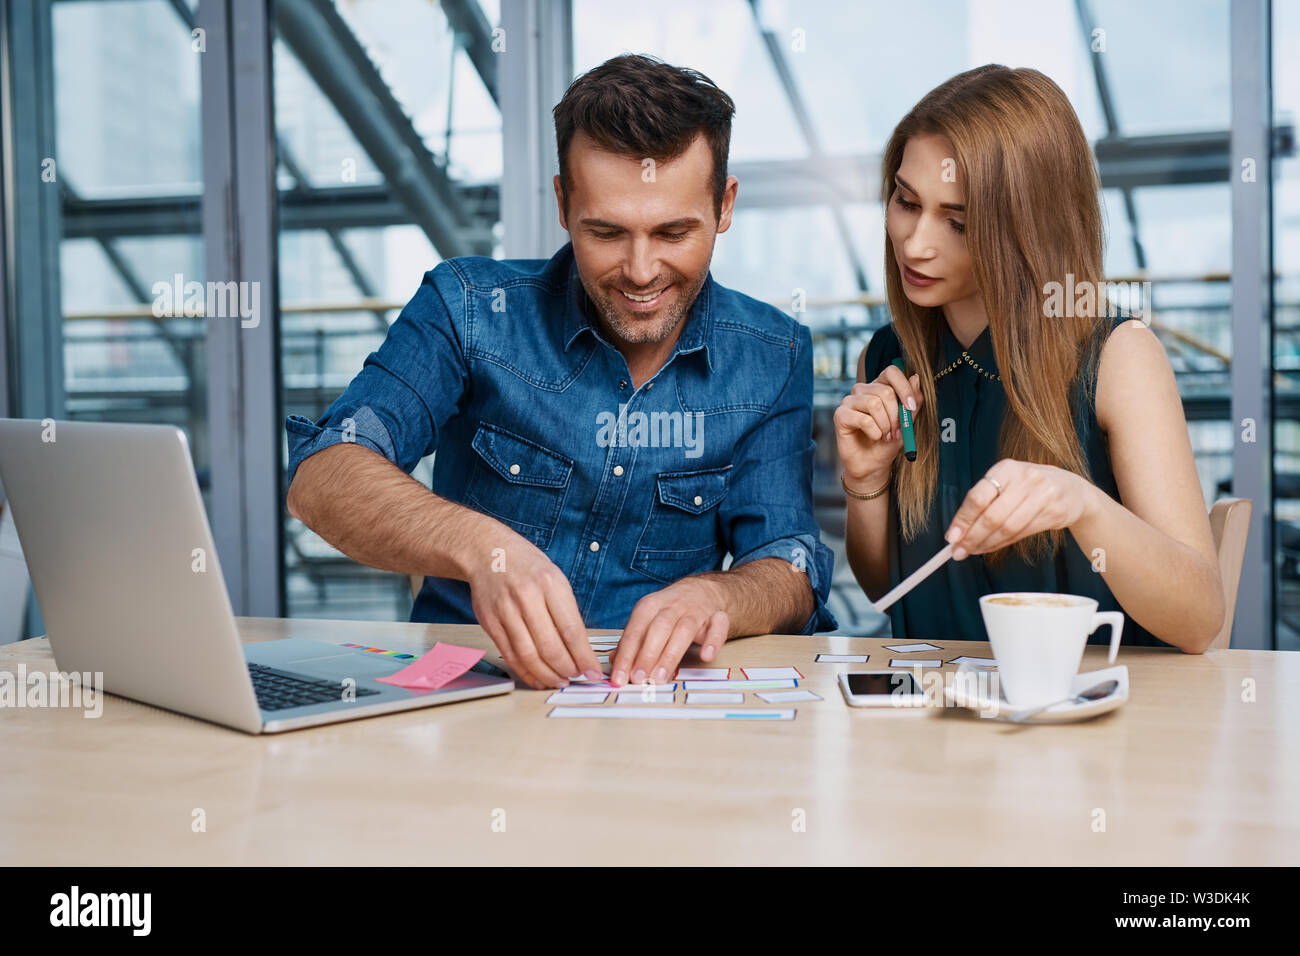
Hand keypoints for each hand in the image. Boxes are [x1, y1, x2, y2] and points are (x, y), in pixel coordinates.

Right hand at [466, 529, 602, 688]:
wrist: (488, 553)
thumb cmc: (527, 567)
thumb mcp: (555, 579)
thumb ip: (566, 611)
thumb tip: (581, 649)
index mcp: (550, 584)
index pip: (571, 629)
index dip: (583, 656)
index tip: (592, 670)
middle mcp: (527, 597)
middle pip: (550, 646)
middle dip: (567, 669)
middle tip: (577, 678)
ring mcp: (505, 610)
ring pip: (528, 654)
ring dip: (547, 674)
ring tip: (560, 681)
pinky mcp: (490, 622)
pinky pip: (510, 654)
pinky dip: (525, 671)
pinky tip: (538, 677)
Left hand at [609, 577, 729, 685]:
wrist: (704, 590)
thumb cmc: (670, 610)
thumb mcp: (647, 620)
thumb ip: (632, 641)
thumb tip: (616, 663)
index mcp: (650, 606)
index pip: (635, 631)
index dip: (626, 655)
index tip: (620, 677)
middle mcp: (673, 606)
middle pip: (659, 628)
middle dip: (647, 655)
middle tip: (638, 679)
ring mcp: (696, 610)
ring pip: (684, 630)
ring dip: (671, 654)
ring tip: (660, 677)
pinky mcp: (717, 616)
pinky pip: (718, 626)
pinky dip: (713, 640)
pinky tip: (706, 656)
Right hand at [834, 363, 922, 485]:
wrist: (873, 464)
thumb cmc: (888, 442)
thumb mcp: (907, 422)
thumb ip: (913, 402)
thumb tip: (915, 378)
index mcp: (879, 387)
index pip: (891, 372)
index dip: (904, 387)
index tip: (911, 407)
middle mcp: (862, 391)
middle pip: (885, 391)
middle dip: (896, 415)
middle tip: (897, 432)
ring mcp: (849, 402)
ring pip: (873, 404)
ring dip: (885, 425)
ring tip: (885, 436)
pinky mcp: (840, 415)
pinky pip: (863, 419)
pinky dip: (874, 432)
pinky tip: (873, 438)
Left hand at [945, 460, 1095, 559]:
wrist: (1072, 490)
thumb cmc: (1029, 487)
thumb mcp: (1007, 483)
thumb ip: (983, 502)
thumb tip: (957, 531)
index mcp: (1006, 469)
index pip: (978, 496)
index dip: (963, 519)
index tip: (951, 537)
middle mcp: (1025, 479)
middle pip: (992, 516)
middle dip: (972, 537)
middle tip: (958, 551)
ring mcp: (1043, 495)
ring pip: (1007, 528)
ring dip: (986, 544)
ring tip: (972, 551)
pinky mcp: (1055, 512)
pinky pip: (1022, 533)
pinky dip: (1002, 543)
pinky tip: (990, 547)